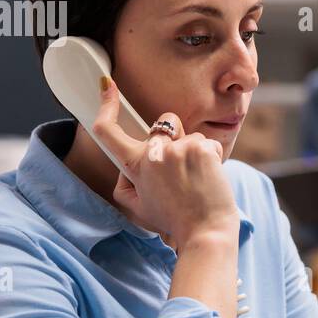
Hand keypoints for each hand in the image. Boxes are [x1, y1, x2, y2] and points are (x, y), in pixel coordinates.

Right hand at [91, 76, 238, 244]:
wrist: (205, 232)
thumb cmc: (173, 221)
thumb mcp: (137, 207)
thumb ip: (127, 182)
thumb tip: (129, 163)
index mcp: (134, 166)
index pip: (108, 131)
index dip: (106, 105)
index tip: (108, 85)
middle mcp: (152, 154)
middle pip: (162, 124)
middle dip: (173, 136)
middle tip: (182, 170)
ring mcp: (177, 150)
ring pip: (188, 135)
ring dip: (194, 151)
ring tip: (196, 179)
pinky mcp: (202, 150)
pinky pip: (207, 142)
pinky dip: (211, 156)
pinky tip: (209, 177)